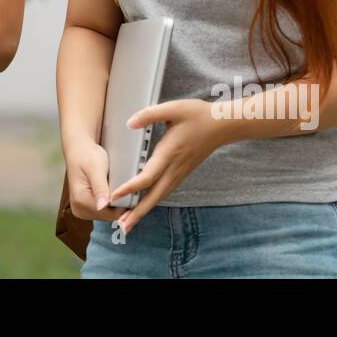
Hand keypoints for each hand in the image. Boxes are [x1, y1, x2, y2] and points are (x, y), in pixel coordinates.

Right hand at [63, 139, 124, 222]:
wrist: (80, 150)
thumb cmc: (88, 155)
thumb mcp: (96, 168)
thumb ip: (100, 188)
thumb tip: (101, 206)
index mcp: (80, 202)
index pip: (109, 214)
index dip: (123, 205)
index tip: (134, 193)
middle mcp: (79, 209)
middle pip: (109, 216)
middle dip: (120, 204)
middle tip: (129, 188)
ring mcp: (82, 210)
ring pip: (108, 214)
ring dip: (117, 203)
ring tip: (121, 188)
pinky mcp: (86, 207)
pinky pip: (104, 210)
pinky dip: (112, 202)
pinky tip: (114, 190)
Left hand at [108, 98, 227, 234]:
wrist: (222, 125)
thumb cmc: (197, 115)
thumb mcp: (173, 108)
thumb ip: (150, 115)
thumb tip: (129, 123)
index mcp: (169, 153)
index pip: (147, 176)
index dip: (130, 187)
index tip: (114, 195)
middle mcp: (174, 167)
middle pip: (154, 196)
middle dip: (137, 212)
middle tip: (121, 227)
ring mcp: (179, 172)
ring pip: (159, 196)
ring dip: (144, 211)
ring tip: (128, 223)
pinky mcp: (182, 173)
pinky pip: (165, 191)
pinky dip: (152, 202)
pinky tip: (143, 206)